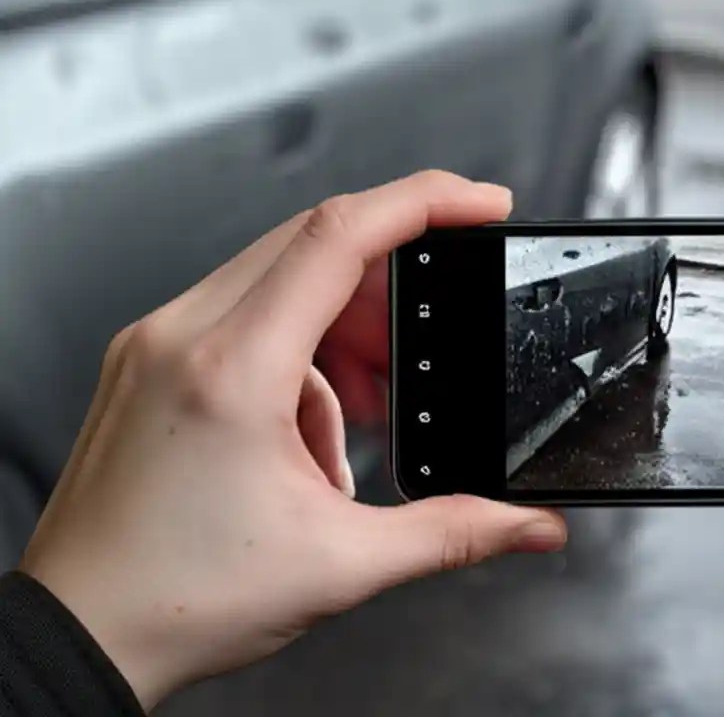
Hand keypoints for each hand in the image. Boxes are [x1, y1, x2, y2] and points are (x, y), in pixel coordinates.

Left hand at [19, 171, 567, 710]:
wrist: (82, 635)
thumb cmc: (176, 597)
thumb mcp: (341, 563)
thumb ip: (453, 533)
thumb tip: (528, 524)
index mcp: (232, 369)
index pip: (341, 235)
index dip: (426, 202)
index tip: (481, 204)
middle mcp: (182, 337)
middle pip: (313, 244)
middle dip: (391, 283)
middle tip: (428, 338)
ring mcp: (155, 345)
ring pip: (277, 279)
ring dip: (342, 327)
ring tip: (363, 410)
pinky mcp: (147, 363)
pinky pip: (241, 316)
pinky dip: (297, 352)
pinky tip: (310, 424)